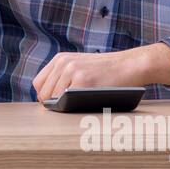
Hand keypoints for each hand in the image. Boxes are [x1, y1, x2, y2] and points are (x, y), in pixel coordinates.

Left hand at [32, 45, 169, 101]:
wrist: (130, 65)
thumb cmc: (107, 71)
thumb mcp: (81, 66)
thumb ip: (64, 77)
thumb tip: (47, 101)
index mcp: (60, 59)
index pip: (39, 83)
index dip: (45, 97)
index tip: (54, 105)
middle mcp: (63, 63)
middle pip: (43, 93)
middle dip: (52, 104)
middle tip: (66, 109)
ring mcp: (72, 71)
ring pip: (53, 99)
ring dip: (62, 106)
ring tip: (74, 108)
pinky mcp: (82, 80)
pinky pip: (66, 100)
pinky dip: (71, 106)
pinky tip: (79, 106)